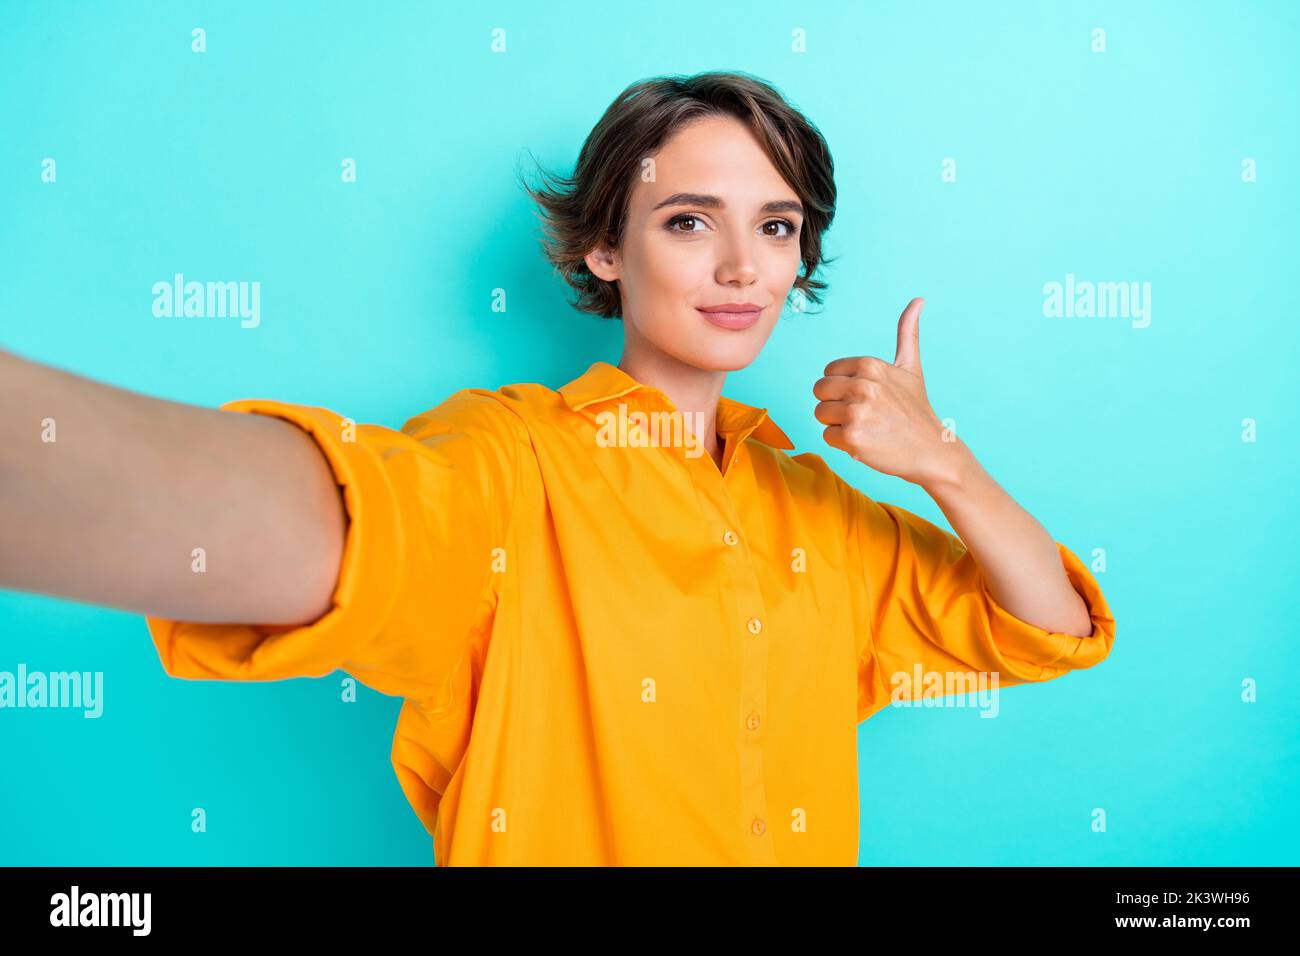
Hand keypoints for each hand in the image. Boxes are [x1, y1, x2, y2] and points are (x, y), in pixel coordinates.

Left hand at [813, 297, 966, 487]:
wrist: (931, 450)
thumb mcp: (911, 368)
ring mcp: (856, 411)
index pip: (828, 373)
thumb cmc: (916, 410)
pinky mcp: (852, 437)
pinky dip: (843, 444)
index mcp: (869, 365)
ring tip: (867, 427)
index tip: (866, 398)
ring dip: (839, 424)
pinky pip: (827, 436)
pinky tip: (867, 442)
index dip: (843, 388)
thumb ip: (907, 333)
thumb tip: (918, 300)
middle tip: (865, 415)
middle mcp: (861, 385)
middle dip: (836, 405)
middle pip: (819, 392)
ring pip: (821, 414)